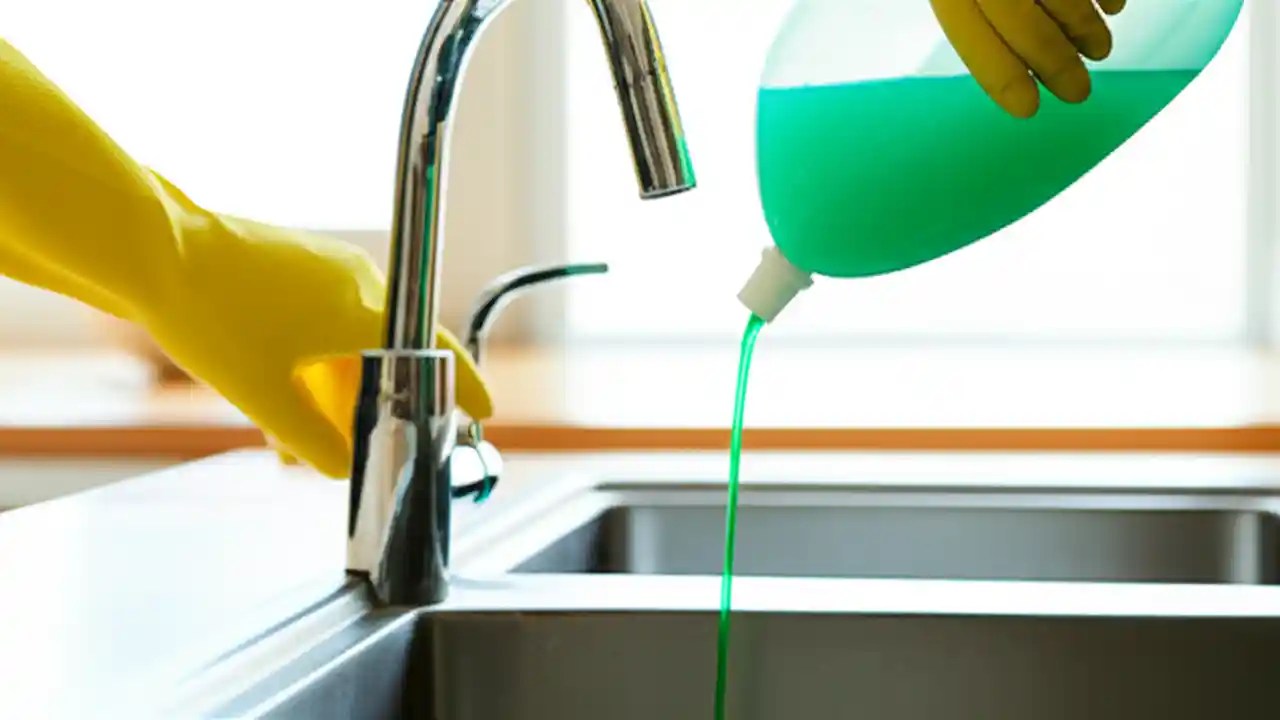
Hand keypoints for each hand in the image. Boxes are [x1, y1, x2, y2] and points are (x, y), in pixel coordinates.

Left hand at [0, 37, 492, 478]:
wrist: (152, 250)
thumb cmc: (209, 313)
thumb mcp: (264, 395)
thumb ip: (312, 439)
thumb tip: (339, 466)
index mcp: (365, 309)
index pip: (437, 352)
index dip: (464, 386)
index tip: (480, 410)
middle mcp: (359, 281)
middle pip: (389, 354)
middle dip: (371, 404)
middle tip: (355, 444)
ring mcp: (328, 267)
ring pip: (351, 340)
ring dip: (332, 387)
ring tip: (296, 435)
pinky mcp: (298, 261)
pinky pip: (325, 318)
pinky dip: (313, 358)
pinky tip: (280, 394)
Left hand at [930, 0, 1127, 117]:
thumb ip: (973, 13)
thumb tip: (1008, 59)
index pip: (970, 34)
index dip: (1000, 75)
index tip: (1027, 109)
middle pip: (1020, 20)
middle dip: (1054, 62)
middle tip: (1077, 93)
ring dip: (1085, 29)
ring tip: (1099, 50)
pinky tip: (1113, 8)